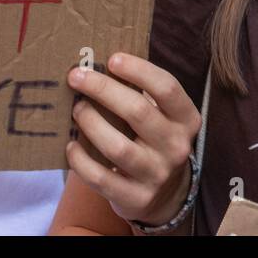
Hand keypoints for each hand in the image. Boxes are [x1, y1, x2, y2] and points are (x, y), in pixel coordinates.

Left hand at [65, 53, 200, 227]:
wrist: (166, 194)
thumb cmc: (155, 140)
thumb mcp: (162, 117)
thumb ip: (142, 94)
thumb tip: (99, 65)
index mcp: (186, 119)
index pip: (167, 88)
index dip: (139, 70)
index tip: (111, 59)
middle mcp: (177, 147)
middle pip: (138, 112)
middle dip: (103, 90)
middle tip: (76, 77)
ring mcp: (157, 175)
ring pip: (118, 147)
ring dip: (91, 123)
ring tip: (76, 109)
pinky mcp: (136, 198)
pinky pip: (102, 179)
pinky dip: (81, 161)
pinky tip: (71, 146)